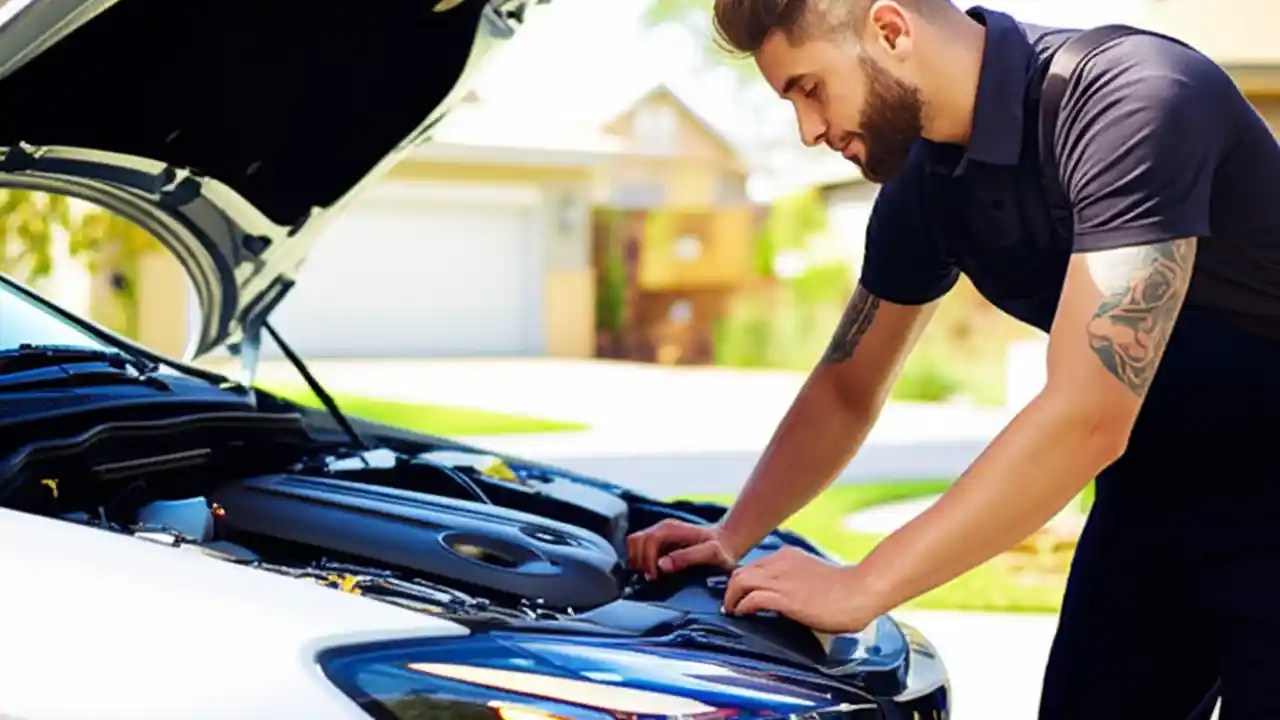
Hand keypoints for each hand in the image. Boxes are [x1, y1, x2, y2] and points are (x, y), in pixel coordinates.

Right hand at [626, 519, 740, 579]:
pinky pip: (639, 548)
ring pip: (634, 543)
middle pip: (636, 540)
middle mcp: (663, 528)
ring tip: (651, 576)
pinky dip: (639, 561)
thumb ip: (688, 557)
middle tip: (652, 579)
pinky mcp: (658, 542)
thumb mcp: (712, 553)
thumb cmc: (721, 550)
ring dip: (637, 561)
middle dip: (639, 561)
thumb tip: (661, 565)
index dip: (647, 560)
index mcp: (673, 528)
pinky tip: (651, 572)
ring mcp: (659, 534)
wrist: (727, 542)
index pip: (648, 540)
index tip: (654, 577)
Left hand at [722, 546, 877, 633]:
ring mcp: (781, 579)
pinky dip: (742, 607)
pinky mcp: (784, 598)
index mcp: (788, 556)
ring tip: (732, 611)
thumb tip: (790, 597)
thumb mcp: (814, 577)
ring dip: (731, 598)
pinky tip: (742, 615)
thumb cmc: (846, 589)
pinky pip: (751, 599)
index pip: (754, 566)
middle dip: (731, 589)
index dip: (744, 581)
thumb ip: (797, 580)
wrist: (861, 591)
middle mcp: (780, 563)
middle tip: (731, 606)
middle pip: (741, 571)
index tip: (741, 595)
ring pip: (740, 581)